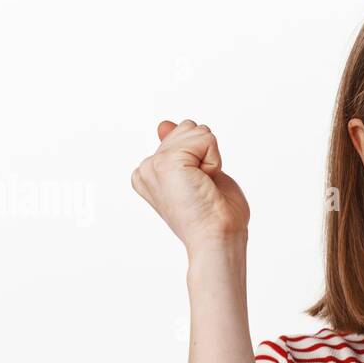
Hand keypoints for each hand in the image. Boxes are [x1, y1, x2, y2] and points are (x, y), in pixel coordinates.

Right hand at [131, 119, 249, 252]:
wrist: (217, 238)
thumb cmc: (215, 215)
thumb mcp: (199, 172)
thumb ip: (182, 147)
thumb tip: (163, 124)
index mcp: (149, 172)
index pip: (181, 135)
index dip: (202, 157)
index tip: (198, 188)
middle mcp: (146, 169)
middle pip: (187, 128)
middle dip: (205, 154)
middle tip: (203, 187)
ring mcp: (153, 165)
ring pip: (196, 131)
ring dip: (210, 158)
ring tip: (203, 186)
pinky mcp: (167, 163)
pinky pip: (205, 138)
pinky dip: (214, 160)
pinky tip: (205, 183)